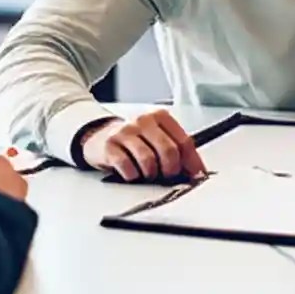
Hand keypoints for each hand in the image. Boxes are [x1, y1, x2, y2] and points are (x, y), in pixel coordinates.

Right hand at [80, 110, 206, 181]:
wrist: (98, 135)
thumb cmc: (133, 139)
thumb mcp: (156, 137)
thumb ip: (175, 149)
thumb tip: (195, 171)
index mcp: (160, 116)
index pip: (184, 141)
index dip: (192, 162)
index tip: (195, 175)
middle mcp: (144, 121)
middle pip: (169, 151)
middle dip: (171, 170)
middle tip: (168, 176)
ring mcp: (126, 132)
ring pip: (149, 161)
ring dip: (151, 174)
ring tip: (148, 174)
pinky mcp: (110, 146)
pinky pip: (128, 168)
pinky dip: (133, 176)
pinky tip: (132, 172)